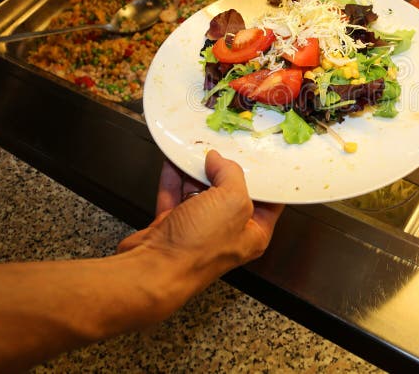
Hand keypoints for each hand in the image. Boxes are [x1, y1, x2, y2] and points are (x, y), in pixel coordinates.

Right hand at [118, 151, 283, 293]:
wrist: (151, 270)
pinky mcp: (171, 228)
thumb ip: (231, 174)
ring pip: (200, 192)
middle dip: (224, 169)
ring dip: (196, 170)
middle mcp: (226, 234)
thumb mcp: (232, 201)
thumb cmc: (198, 248)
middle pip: (230, 193)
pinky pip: (174, 196)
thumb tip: (219, 160)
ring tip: (195, 149)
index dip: (263, 178)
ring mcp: (197, 231)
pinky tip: (174, 160)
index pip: (266, 201)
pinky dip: (174, 177)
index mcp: (253, 234)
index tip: (257, 157)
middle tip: (221, 148)